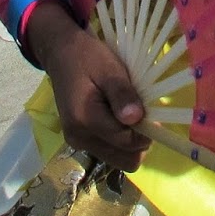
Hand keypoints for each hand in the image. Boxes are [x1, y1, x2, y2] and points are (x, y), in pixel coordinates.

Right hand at [28, 1, 149, 171]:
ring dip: (130, 141)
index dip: (146, 130)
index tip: (151, 111)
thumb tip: (136, 119)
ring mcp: (78, 142)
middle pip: (125, 159)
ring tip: (128, 112)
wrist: (62, 56)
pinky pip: (110, 151)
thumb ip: (123, 95)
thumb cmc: (88, 59)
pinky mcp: (80, 141)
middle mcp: (79, 138)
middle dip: (140, 140)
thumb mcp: (110, 70)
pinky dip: (120, 140)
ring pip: (119, 158)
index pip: (127, 142)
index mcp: (85, 120)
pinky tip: (118, 117)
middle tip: (141, 112)